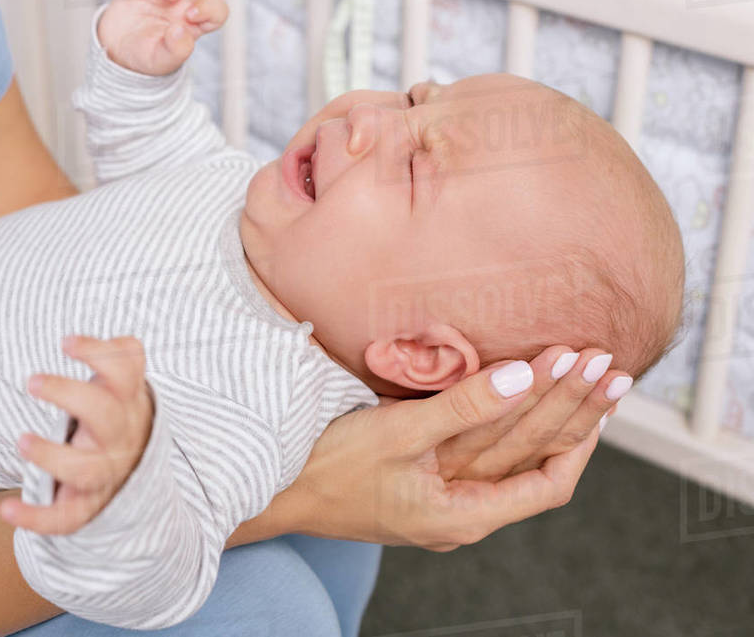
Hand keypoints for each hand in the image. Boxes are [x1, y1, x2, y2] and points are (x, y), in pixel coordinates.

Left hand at [0, 336, 153, 534]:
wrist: (133, 478)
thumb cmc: (113, 420)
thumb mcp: (120, 390)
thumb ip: (116, 361)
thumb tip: (100, 339)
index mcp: (127, 404)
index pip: (126, 372)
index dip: (100, 355)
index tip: (66, 342)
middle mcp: (119, 437)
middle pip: (105, 415)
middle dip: (69, 395)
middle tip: (32, 381)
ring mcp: (104, 473)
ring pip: (87, 470)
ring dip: (52, 455)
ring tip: (22, 440)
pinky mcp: (86, 505)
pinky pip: (66, 517)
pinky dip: (36, 517)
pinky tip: (6, 509)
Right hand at [273, 360, 596, 550]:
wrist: (272, 490)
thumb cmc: (324, 467)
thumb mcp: (396, 434)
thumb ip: (464, 407)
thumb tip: (525, 377)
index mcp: (462, 514)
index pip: (547, 481)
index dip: (580, 433)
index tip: (596, 385)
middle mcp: (462, 513)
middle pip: (532, 461)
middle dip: (572, 412)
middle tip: (606, 364)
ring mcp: (444, 500)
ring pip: (510, 455)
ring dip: (547, 415)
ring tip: (582, 375)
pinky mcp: (425, 482)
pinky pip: (482, 454)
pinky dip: (510, 425)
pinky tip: (524, 401)